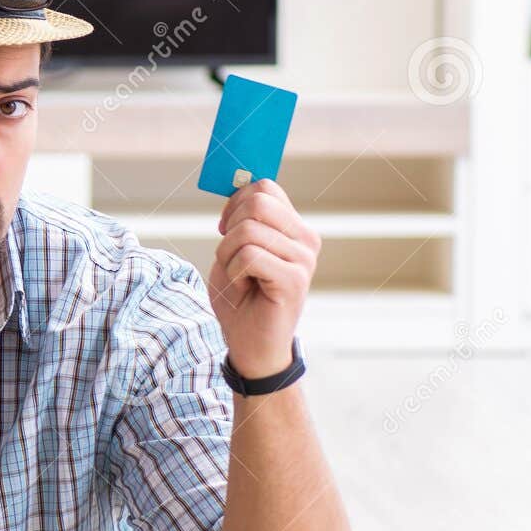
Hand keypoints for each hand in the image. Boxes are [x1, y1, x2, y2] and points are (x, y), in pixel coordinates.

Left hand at [207, 179, 319, 378]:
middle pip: (256, 201)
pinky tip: (245, 289)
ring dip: (228, 256)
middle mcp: (306, 239)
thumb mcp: (234, 251)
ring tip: (240, 279)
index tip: (225, 231)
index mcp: (294, 227)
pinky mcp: (294, 279)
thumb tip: (240, 183)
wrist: (250, 347)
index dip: (233, 204)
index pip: (264, 187)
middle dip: (229, 230)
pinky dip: (234, 273)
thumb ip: (241, 218)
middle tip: (231, 260)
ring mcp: (304, 259)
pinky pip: (250, 256)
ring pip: (248, 230)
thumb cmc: (241, 300)